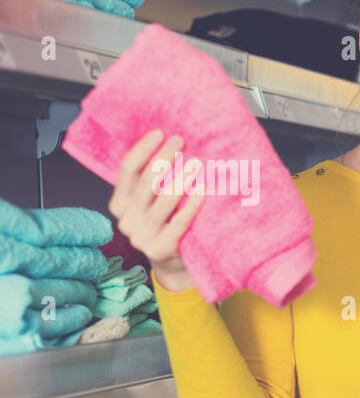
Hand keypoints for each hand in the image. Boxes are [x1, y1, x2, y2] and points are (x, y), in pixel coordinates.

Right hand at [106, 129, 206, 293]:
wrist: (174, 265)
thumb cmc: (165, 225)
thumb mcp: (151, 203)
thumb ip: (152, 182)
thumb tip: (170, 144)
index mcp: (120, 204)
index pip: (127, 171)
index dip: (143, 150)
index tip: (159, 133)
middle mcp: (127, 219)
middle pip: (146, 182)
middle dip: (164, 158)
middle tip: (181, 141)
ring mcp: (141, 236)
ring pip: (162, 201)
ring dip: (180, 178)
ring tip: (196, 162)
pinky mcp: (160, 249)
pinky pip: (179, 223)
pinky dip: (192, 205)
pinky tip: (202, 190)